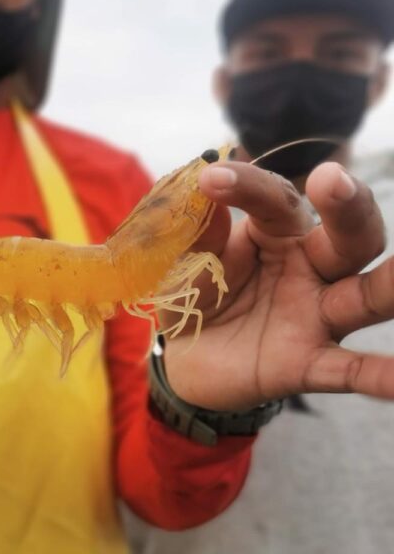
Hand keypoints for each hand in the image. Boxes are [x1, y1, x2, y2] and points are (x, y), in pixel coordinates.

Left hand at [164, 162, 393, 410]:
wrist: (181, 359)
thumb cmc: (191, 296)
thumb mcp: (182, 264)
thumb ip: (196, 236)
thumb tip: (203, 194)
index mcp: (275, 235)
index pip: (277, 201)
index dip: (248, 186)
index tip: (211, 178)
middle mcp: (309, 269)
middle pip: (348, 236)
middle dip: (347, 207)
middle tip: (330, 180)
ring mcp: (315, 316)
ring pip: (367, 295)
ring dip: (392, 284)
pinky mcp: (309, 364)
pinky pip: (350, 370)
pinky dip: (380, 376)